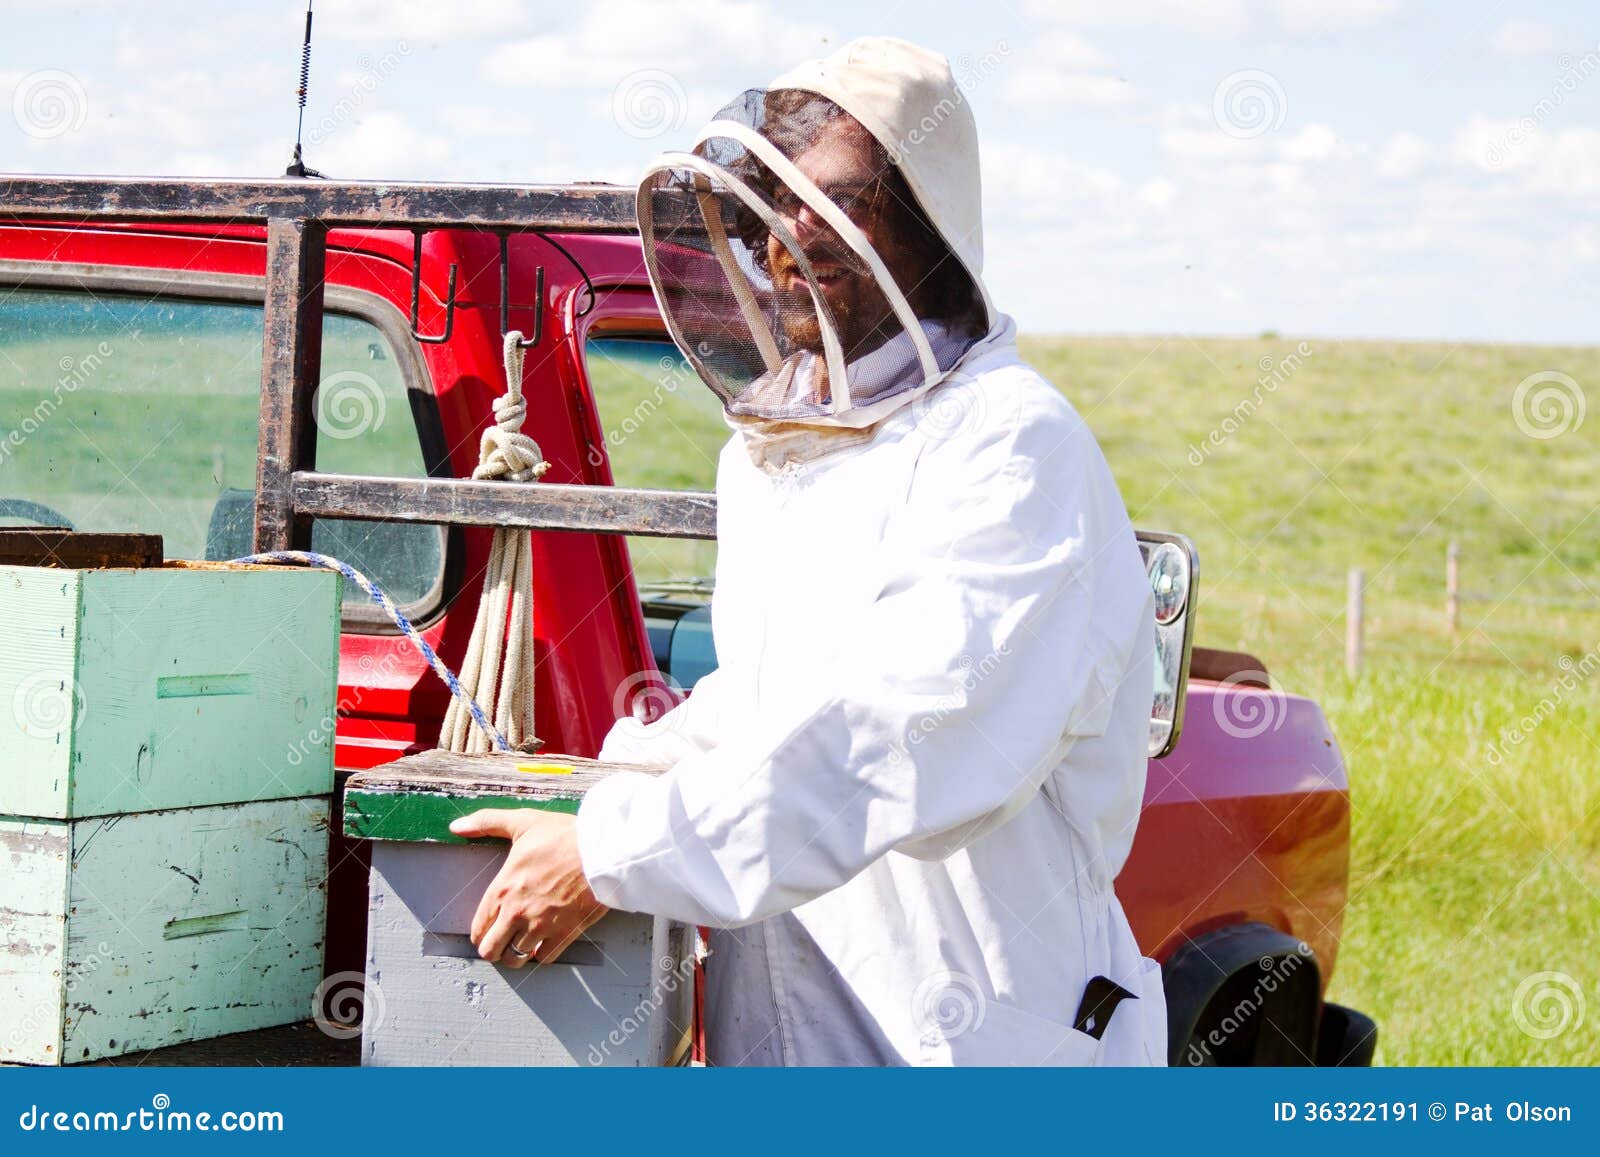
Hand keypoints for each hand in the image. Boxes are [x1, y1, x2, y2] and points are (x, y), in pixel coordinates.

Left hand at [448, 808, 608, 967]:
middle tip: (502, 941)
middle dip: (494, 949)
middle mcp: (517, 913)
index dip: (480, 933)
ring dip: (517, 954)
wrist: (604, 850)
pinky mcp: (565, 933)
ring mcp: (541, 926)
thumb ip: (487, 823)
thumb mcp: (523, 822)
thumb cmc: (565, 836)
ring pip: (516, 959)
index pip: (478, 928)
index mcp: (503, 889)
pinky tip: (544, 945)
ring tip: (522, 945)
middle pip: (491, 951)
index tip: (488, 930)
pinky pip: (546, 958)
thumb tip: (457, 826)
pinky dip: (543, 955)